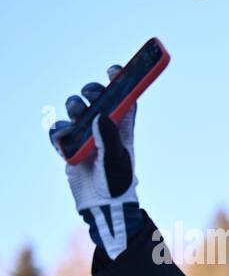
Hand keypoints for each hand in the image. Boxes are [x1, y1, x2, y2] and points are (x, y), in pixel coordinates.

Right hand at [50, 66, 140, 258]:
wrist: (102, 206)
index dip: (121, 82)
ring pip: (76, 110)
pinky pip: (59, 131)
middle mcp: (105, 129)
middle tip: (91, 95)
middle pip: (98, 99)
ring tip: (76, 117)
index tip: (115, 69)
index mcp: (123, 129)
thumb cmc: (117, 183)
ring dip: (74, 107)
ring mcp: (86, 137)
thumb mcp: (116, 160)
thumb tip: (101, 115)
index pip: (124, 99)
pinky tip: (64, 137)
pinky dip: (59, 131)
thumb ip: (109, 138)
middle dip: (93, 91)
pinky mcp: (70, 148)